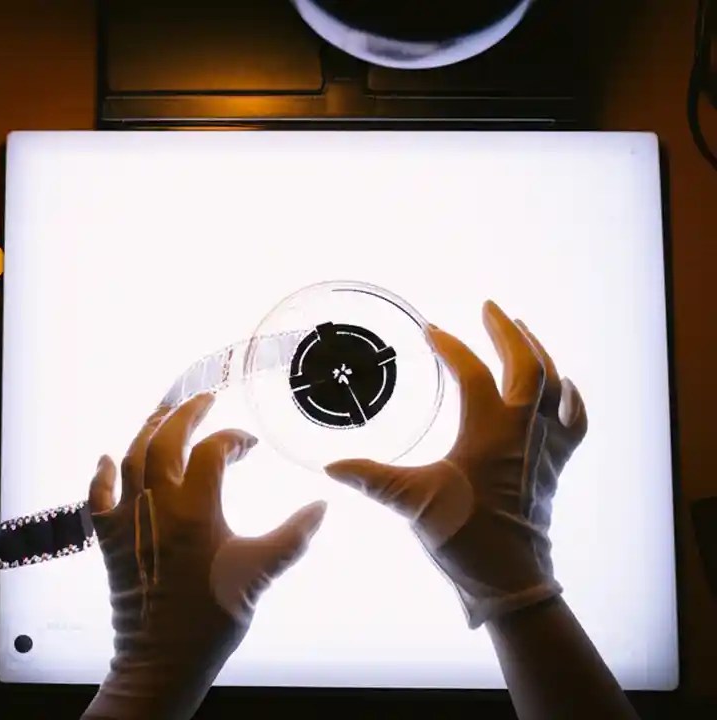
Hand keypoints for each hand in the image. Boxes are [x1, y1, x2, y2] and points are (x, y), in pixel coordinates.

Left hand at [83, 393, 326, 719]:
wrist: (162, 660)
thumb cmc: (213, 618)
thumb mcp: (259, 573)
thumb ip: (292, 536)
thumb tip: (322, 506)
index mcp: (194, 510)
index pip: (212, 452)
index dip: (233, 439)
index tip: (249, 443)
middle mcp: (155, 505)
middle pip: (163, 439)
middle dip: (185, 413)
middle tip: (204, 399)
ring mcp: (126, 519)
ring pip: (130, 457)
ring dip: (147, 430)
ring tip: (163, 414)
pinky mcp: (108, 539)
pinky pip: (97, 495)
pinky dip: (101, 473)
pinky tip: (106, 459)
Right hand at [325, 300, 587, 627]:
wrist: (511, 578)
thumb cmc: (464, 537)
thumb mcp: (412, 502)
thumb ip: (370, 477)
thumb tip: (330, 465)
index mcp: (489, 430)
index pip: (471, 372)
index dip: (451, 346)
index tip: (431, 329)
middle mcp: (523, 430)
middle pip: (527, 364)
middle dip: (507, 332)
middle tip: (489, 308)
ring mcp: (545, 446)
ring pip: (555, 383)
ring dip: (538, 351)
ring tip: (522, 330)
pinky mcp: (555, 465)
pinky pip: (573, 421)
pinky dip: (570, 397)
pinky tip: (563, 387)